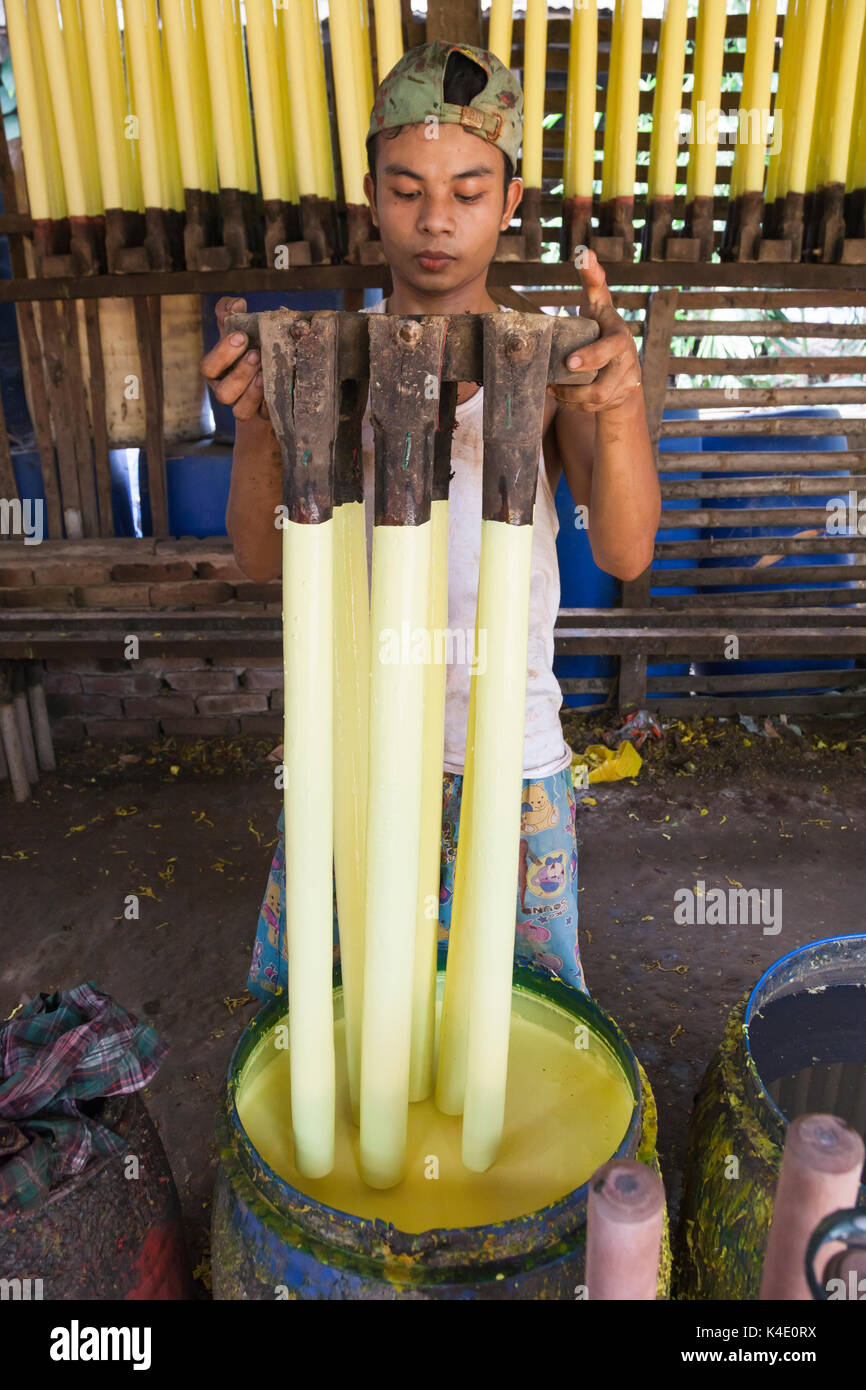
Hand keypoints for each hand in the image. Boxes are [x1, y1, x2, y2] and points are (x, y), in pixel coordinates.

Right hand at [200, 296, 268, 421]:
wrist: (270, 376)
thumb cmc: (250, 349)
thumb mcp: (240, 331)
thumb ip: (231, 314)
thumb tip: (236, 303)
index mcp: (217, 371)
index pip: (209, 367)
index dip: (223, 353)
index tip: (241, 336)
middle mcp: (226, 390)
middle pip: (224, 393)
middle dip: (240, 373)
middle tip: (257, 354)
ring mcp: (243, 406)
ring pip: (240, 411)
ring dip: (253, 393)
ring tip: (265, 375)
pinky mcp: (262, 416)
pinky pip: (264, 417)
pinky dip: (270, 406)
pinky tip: (279, 390)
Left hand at [546, 249, 643, 413]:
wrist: (623, 366)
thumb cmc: (602, 329)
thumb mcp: (598, 306)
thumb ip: (593, 281)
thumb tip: (585, 253)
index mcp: (619, 335)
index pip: (611, 344)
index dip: (592, 355)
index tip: (570, 362)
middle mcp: (627, 360)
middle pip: (605, 382)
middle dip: (580, 383)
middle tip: (561, 372)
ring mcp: (626, 382)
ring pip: (597, 398)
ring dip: (571, 395)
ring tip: (553, 388)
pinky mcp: (620, 399)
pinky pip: (594, 408)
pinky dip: (574, 404)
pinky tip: (562, 397)